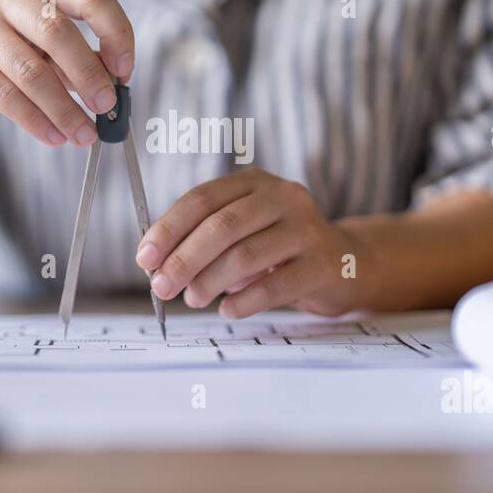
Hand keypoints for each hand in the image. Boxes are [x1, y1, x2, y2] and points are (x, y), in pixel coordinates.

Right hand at [0, 0, 133, 146]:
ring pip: (31, 71)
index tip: (125, 70)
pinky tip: (54, 137)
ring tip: (84, 135)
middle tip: (107, 108)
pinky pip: (5, 96)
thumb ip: (79, 58)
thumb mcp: (44, 45)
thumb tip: (116, 89)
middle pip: (58, 31)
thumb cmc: (5, 52)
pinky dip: (36, 121)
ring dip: (64, 109)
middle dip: (89, 74)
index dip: (116, 32)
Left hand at [135, 168, 365, 318]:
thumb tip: (156, 264)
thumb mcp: (244, 229)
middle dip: (184, 259)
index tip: (145, 258)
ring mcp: (307, 229)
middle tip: (161, 287)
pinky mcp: (323, 264)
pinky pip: (275, 286)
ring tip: (192, 299)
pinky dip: (244, 301)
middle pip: (222, 226)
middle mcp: (283, 197)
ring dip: (210, 282)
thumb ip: (204, 238)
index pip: (203, 199)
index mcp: (255, 182)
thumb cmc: (280, 248)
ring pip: (246, 255)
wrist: (347, 262)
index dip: (169, 229)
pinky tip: (227, 310)